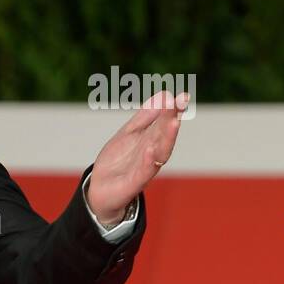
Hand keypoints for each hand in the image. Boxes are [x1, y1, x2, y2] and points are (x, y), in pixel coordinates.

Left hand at [86, 90, 187, 222]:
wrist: (101, 189)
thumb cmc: (119, 160)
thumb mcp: (130, 133)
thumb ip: (145, 116)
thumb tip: (165, 94)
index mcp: (151, 140)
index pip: (163, 123)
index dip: (172, 110)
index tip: (183, 96)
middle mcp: (152, 154)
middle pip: (163, 135)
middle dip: (170, 119)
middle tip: (178, 103)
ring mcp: (144, 169)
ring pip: (159, 152)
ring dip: (167, 138)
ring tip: (173, 122)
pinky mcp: (133, 184)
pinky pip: (143, 173)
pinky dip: (148, 162)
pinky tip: (150, 150)